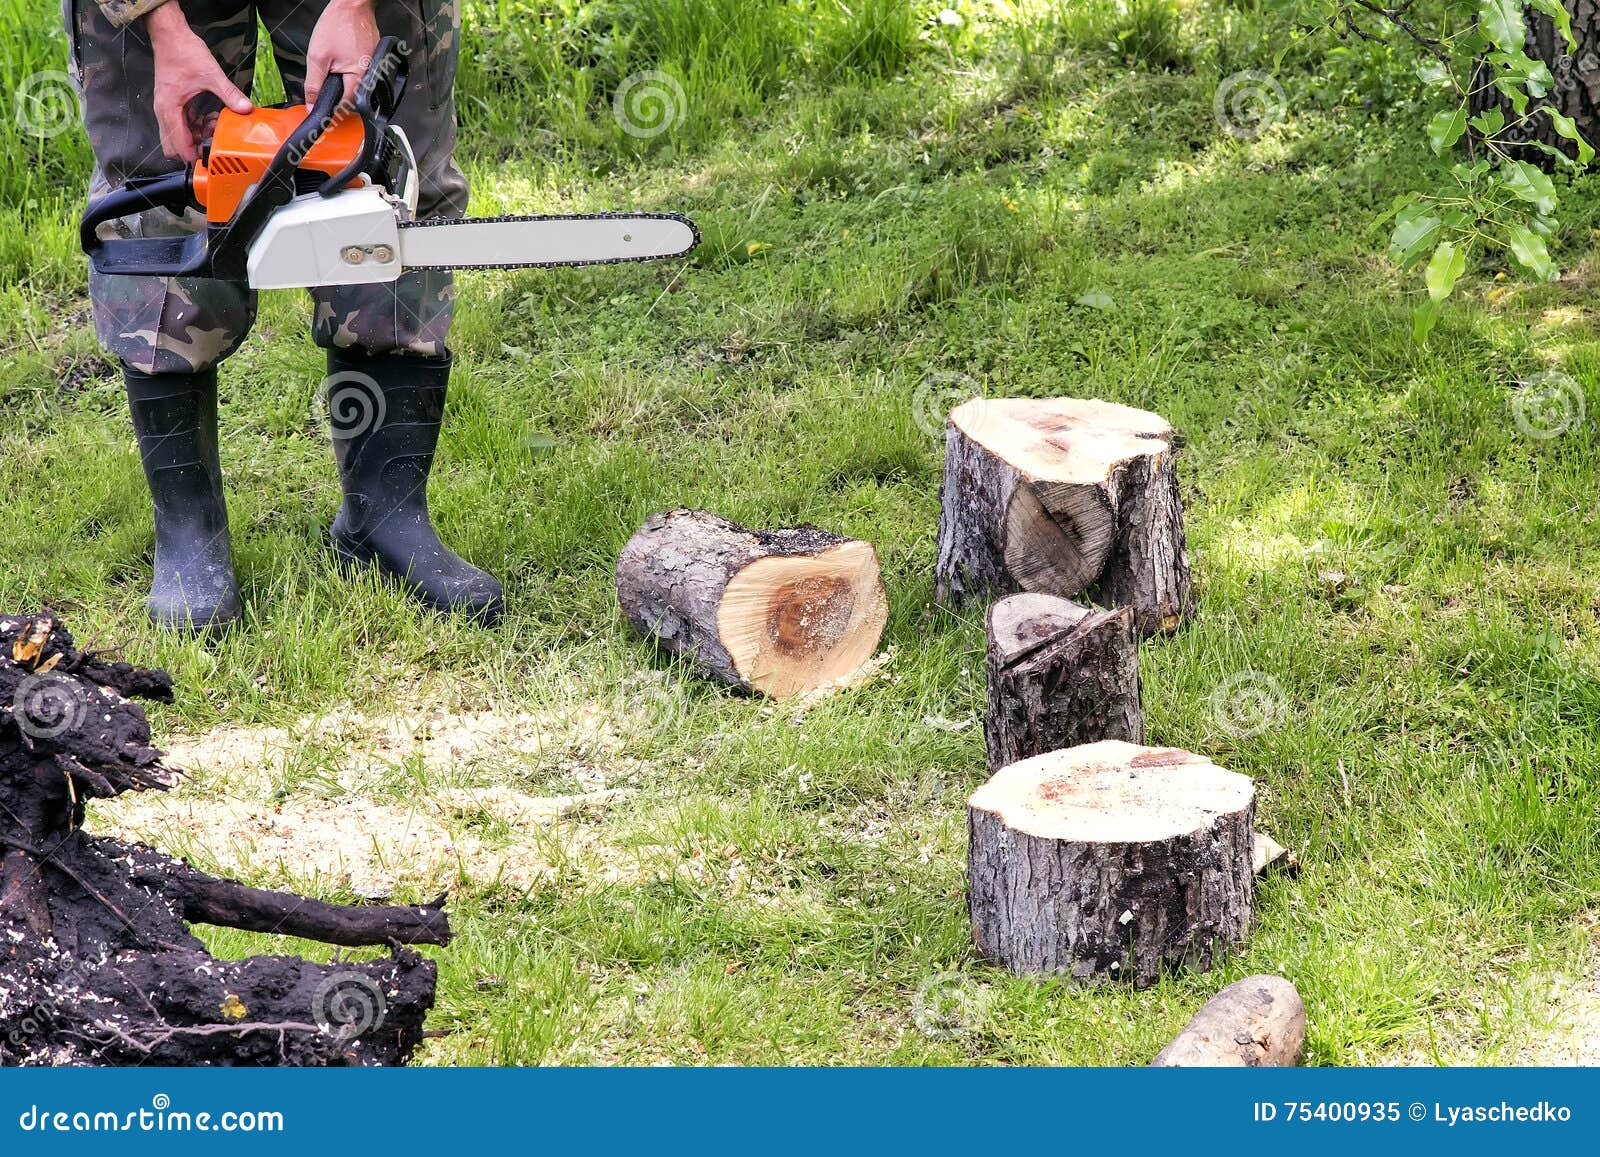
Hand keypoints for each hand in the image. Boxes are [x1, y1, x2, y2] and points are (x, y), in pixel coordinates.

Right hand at [147, 2, 252, 162]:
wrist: (170, 35)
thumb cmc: (184, 52)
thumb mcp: (211, 74)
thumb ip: (229, 94)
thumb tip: (246, 109)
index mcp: (169, 110)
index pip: (178, 147)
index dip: (195, 156)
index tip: (212, 155)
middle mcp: (164, 112)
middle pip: (174, 146)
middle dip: (195, 148)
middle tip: (214, 141)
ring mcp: (167, 108)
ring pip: (180, 136)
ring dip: (198, 136)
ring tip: (216, 125)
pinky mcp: (173, 104)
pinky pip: (183, 124)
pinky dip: (196, 126)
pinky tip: (210, 117)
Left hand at [305, 0, 379, 110]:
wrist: (352, 5)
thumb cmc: (337, 25)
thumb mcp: (317, 57)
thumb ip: (313, 84)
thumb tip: (311, 106)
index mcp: (359, 78)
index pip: (345, 105)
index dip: (331, 107)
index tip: (322, 105)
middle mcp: (371, 76)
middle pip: (352, 97)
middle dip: (338, 93)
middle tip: (326, 80)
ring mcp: (374, 67)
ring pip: (357, 86)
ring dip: (344, 82)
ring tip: (335, 66)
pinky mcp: (374, 59)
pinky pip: (361, 73)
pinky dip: (350, 71)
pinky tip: (343, 59)